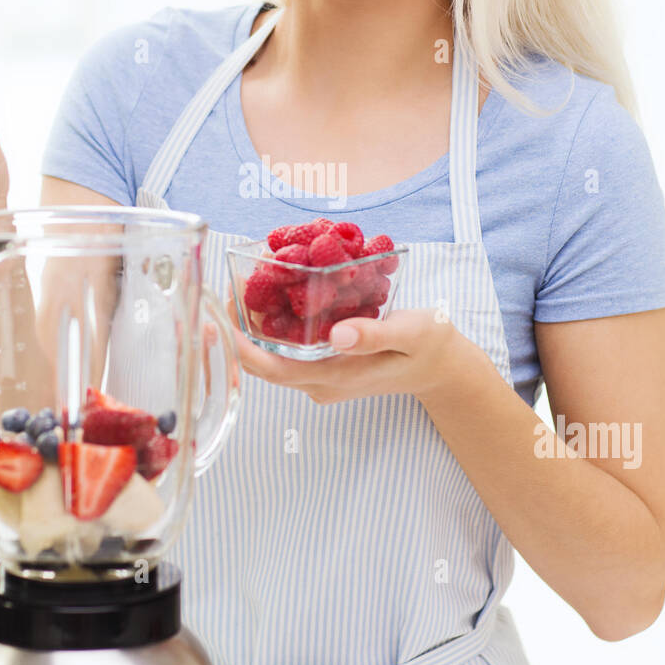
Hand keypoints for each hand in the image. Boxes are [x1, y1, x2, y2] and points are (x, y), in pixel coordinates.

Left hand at [223, 290, 459, 405]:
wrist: (442, 368)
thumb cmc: (430, 347)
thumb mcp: (413, 333)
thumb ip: (376, 335)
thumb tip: (337, 335)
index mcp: (335, 376)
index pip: (269, 367)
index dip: (238, 341)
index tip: (222, 306)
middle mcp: (319, 383)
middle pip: (260, 361)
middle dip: (238, 326)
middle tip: (230, 282)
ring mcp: (319, 378)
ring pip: (271, 354)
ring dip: (254, 323)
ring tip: (248, 281)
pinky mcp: (323, 368)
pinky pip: (287, 349)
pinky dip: (274, 323)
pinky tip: (274, 293)